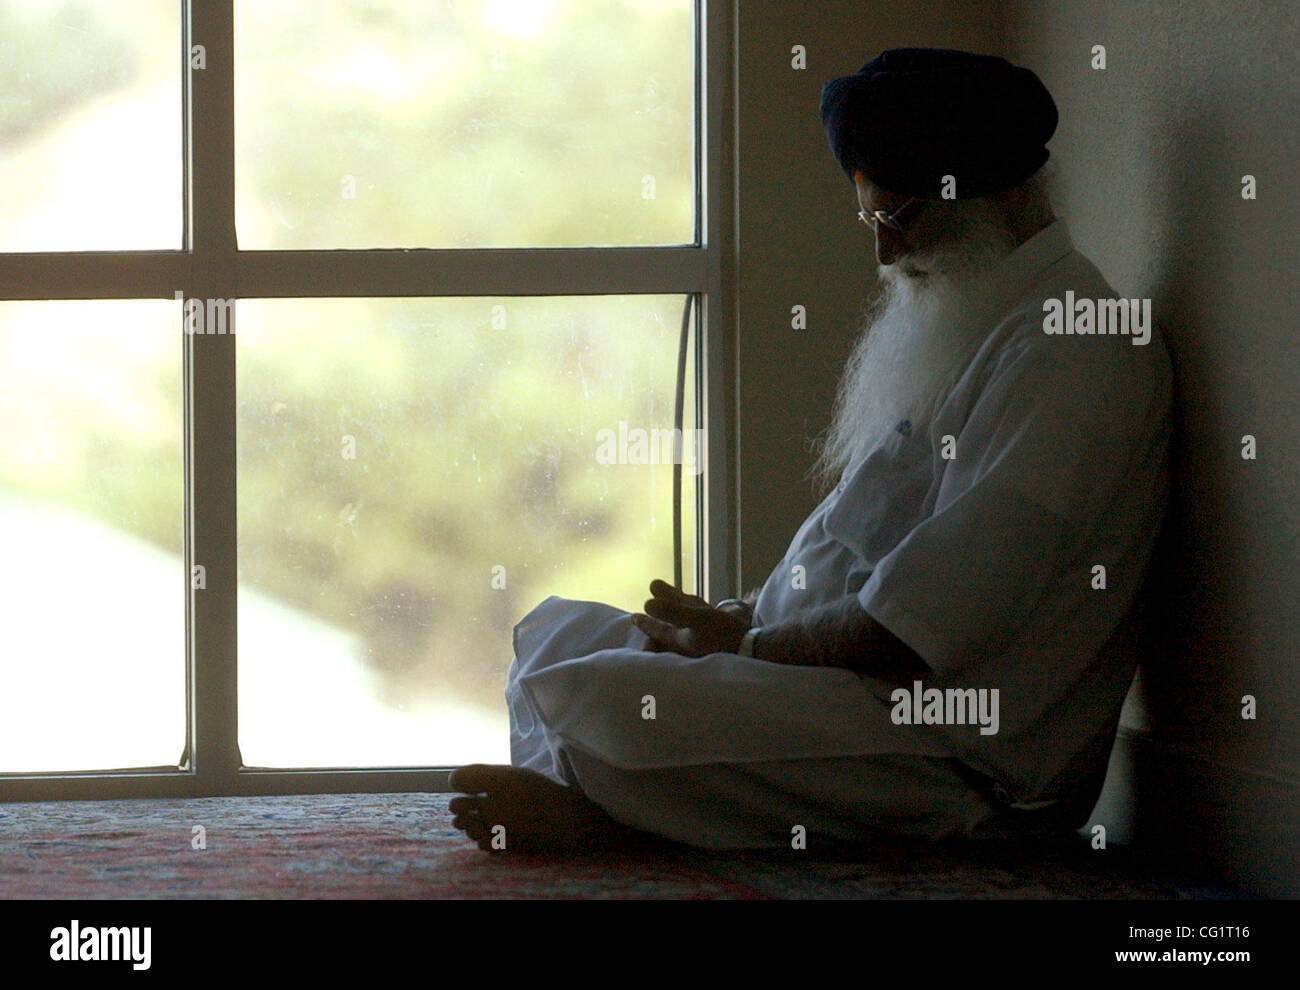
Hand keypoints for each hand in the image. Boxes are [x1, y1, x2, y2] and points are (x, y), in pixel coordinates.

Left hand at [630, 579, 750, 656]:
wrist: (756, 649)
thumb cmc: (725, 634)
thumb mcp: (698, 618)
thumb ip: (673, 610)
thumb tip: (647, 603)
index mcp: (680, 642)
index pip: (656, 632)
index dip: (645, 622)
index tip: (633, 616)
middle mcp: (688, 647)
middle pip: (666, 635)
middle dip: (657, 627)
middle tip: (646, 620)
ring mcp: (701, 646)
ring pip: (683, 632)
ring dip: (675, 622)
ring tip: (670, 616)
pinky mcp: (716, 643)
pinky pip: (698, 631)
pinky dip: (693, 620)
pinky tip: (698, 615)